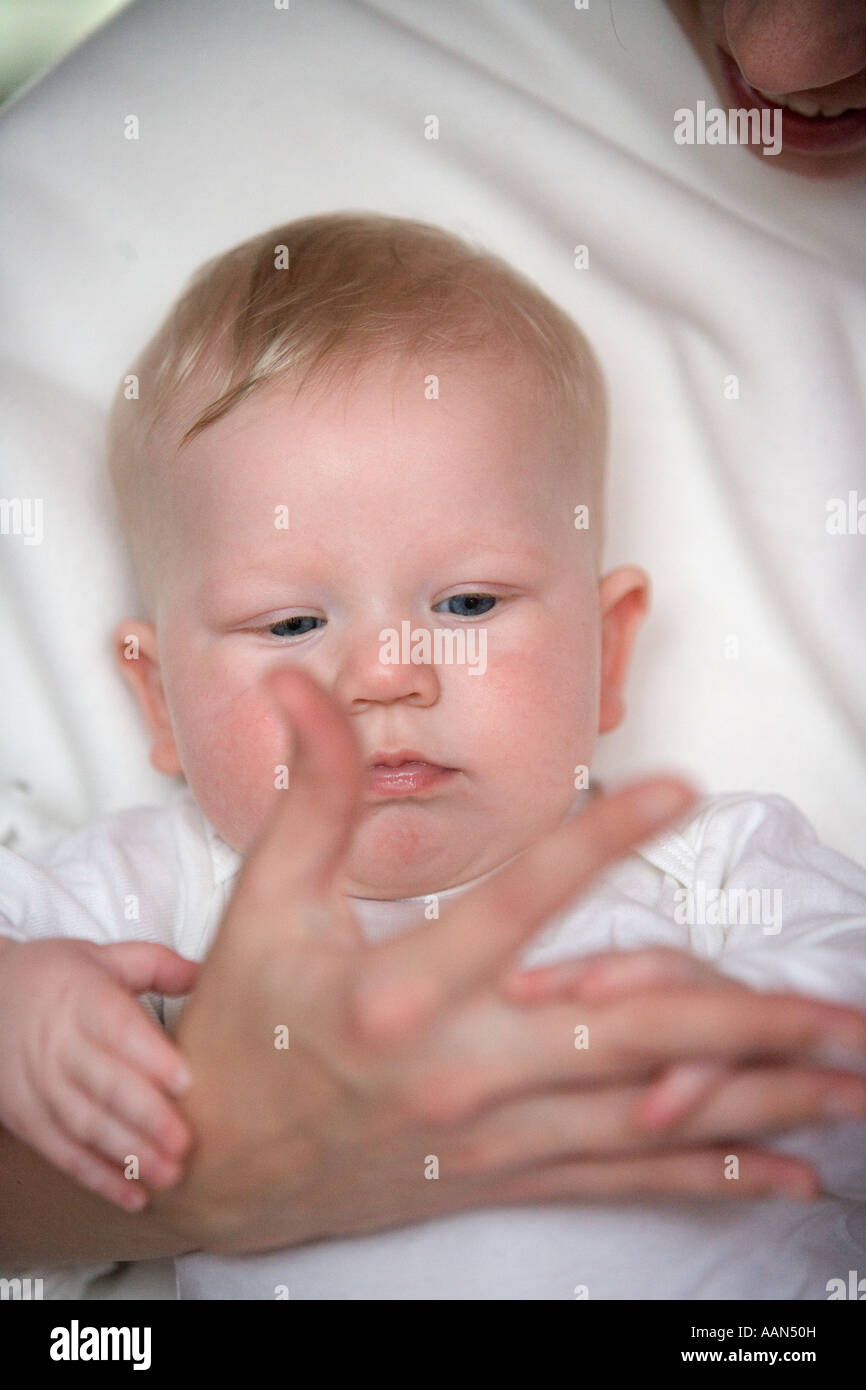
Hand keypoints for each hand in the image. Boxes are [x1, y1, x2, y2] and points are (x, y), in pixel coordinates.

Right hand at [0, 936, 198, 1208]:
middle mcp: (59, 1043)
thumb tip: (208, 975)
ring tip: (170, 1174)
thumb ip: (157, 965)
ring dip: (128, 1154)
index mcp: (83, 998)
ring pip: (85, 1124)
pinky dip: (97, 1178)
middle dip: (146, 1117)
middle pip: (104, 1083)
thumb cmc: (55, 976)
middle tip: (186, 1141)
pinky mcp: (26, 1118)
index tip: (186, 1080)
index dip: (150, 1056)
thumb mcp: (102, 956)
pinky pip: (62, 1153)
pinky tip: (134, 1196)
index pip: (117, 1028)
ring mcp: (39, 1085)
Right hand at [156, 668, 865, 1254]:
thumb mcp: (268, 900)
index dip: (602, 840)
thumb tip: (300, 685)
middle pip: (627, 1034)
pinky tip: (786, 1174)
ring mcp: (493, 1134)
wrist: (220, 1161)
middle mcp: (461, 1069)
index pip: (520, 902)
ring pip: (647, 1118)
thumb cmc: (246, 1025)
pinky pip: (622, 1182)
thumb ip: (313, 791)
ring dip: (760, 1100)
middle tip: (843, 1012)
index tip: (682, 789)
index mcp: (401, 990)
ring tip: (848, 1083)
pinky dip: (710, 1176)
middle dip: (748, 1022)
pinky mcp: (506, 1175)